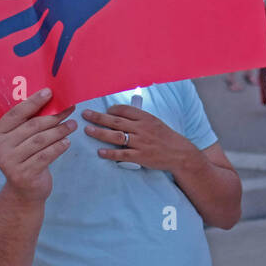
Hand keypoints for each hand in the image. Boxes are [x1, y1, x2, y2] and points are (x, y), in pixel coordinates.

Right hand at [0, 88, 74, 202]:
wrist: (24, 190)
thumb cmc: (26, 158)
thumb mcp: (22, 140)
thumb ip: (29, 122)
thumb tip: (52, 99)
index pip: (15, 114)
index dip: (33, 102)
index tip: (50, 92)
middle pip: (31, 126)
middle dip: (53, 117)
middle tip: (69, 110)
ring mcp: (9, 162)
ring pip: (40, 140)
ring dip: (59, 131)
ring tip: (72, 125)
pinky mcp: (23, 174)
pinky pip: (45, 156)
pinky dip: (58, 147)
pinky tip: (67, 142)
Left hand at [82, 104, 198, 172]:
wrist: (179, 153)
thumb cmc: (165, 137)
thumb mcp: (154, 123)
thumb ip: (139, 119)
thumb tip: (120, 115)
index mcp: (145, 118)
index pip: (125, 110)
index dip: (112, 110)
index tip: (104, 111)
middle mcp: (142, 128)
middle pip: (116, 121)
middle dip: (98, 117)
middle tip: (85, 114)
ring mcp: (141, 142)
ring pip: (116, 136)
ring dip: (100, 133)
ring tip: (88, 130)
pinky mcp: (140, 156)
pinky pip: (122, 154)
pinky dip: (110, 153)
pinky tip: (100, 152)